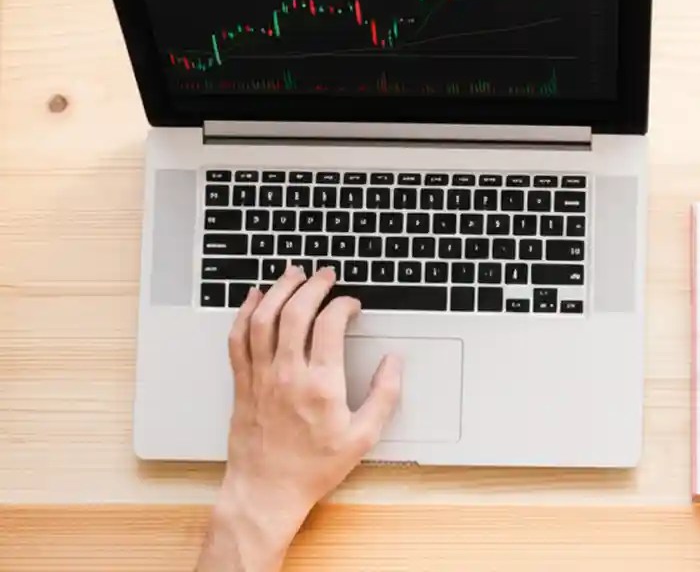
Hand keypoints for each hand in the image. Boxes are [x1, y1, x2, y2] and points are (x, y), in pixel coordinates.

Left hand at [197, 266, 402, 571]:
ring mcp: (260, 377)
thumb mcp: (363, 437)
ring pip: (263, 318)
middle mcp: (287, 374)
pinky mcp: (242, 383)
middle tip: (324, 275)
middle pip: (295, 312)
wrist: (266, 490)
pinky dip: (246, 313)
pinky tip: (255, 299)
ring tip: (292, 275)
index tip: (352, 304)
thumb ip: (384, 396)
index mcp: (321, 385)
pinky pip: (239, 338)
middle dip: (312, 286)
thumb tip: (394, 363)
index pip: (329, 325)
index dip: (343, 305)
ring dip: (278, 290)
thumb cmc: (313, 468)